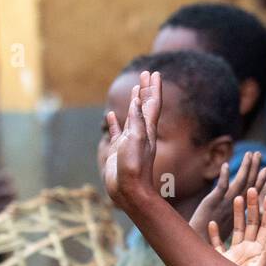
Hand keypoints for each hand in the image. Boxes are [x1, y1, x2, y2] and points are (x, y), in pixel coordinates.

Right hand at [100, 70, 160, 213]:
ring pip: (132, 116)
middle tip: (146, 74)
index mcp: (147, 130)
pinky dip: (115, 122)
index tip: (154, 73)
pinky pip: (117, 131)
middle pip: (145, 106)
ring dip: (134, 102)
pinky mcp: (119, 150)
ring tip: (134, 90)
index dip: (153, 88)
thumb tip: (138, 100)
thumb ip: (137, 121)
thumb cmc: (134, 168)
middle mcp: (141, 133)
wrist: (130, 192)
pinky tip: (111, 116)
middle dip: (146, 89)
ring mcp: (130, 141)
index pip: (152, 104)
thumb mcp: (136, 141)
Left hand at [190, 151, 265, 235]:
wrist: (196, 250)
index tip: (265, 169)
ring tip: (251, 153)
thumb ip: (223, 223)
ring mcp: (224, 205)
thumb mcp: (218, 232)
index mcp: (237, 213)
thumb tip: (227, 217)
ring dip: (246, 168)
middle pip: (247, 184)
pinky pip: (221, 187)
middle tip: (258, 153)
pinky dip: (224, 176)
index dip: (259, 181)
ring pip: (239, 183)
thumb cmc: (207, 243)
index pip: (251, 193)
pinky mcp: (213, 204)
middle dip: (253, 168)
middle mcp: (233, 208)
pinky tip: (226, 166)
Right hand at [207, 188, 265, 265]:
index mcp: (261, 250)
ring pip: (237, 229)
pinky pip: (217, 245)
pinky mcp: (223, 260)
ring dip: (236, 214)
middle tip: (252, 189)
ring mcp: (236, 253)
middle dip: (252, 206)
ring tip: (236, 198)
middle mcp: (250, 249)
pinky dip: (214, 235)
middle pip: (252, 223)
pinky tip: (212, 224)